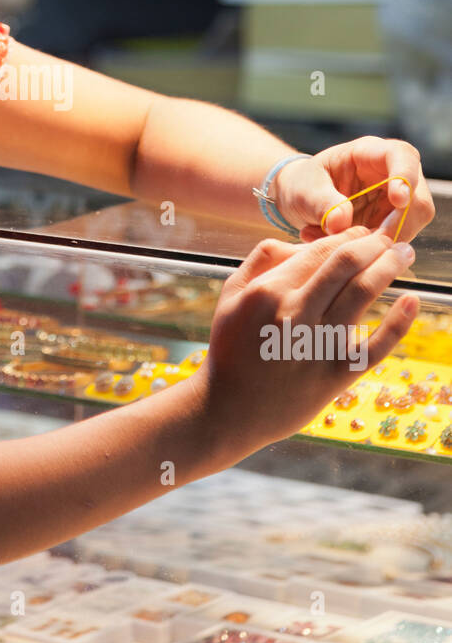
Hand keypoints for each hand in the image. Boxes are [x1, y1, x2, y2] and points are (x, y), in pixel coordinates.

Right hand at [188, 226, 420, 460]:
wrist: (230, 409)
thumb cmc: (231, 348)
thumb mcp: (231, 294)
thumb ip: (262, 260)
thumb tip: (300, 242)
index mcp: (269, 291)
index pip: (320, 250)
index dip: (349, 236)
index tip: (363, 233)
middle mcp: (296, 314)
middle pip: (347, 264)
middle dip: (376, 244)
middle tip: (390, 238)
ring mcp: (319, 345)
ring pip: (363, 293)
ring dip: (390, 267)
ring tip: (404, 254)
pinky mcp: (336, 375)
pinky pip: (376, 345)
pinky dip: (399, 321)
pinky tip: (412, 301)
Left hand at [274, 137, 434, 244]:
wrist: (300, 202)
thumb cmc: (302, 186)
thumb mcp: (304, 189)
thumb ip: (322, 202)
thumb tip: (341, 223)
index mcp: (370, 153)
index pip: (402, 156)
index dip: (406, 177)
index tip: (398, 200)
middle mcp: (391, 175)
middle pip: (417, 200)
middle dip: (396, 226)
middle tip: (365, 242)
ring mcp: (395, 202)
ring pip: (410, 226)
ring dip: (380, 242)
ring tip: (339, 241)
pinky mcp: (391, 225)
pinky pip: (394, 242)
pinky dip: (370, 251)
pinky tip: (340, 247)